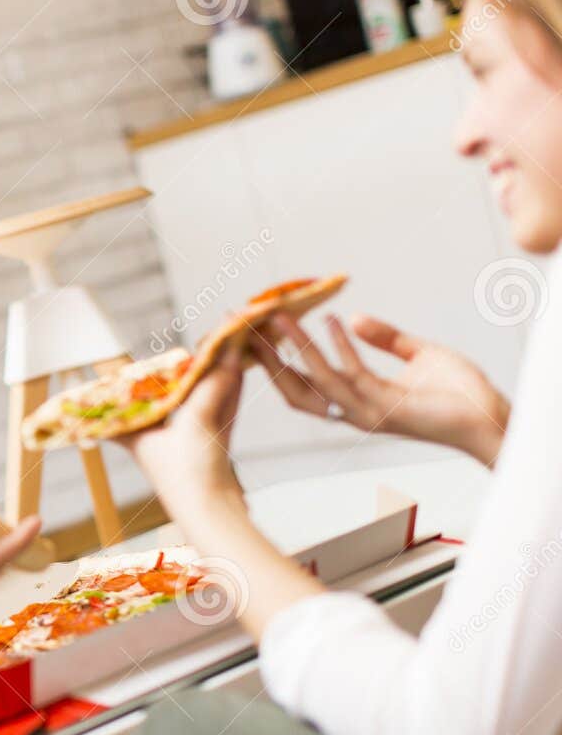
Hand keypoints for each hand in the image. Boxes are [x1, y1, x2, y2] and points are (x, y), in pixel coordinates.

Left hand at [122, 350, 245, 513]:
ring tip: (221, 352)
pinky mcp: (211, 452)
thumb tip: (228, 354)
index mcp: (137, 435)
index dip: (113, 389)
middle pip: (166, 399)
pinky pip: (219, 414)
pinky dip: (227, 394)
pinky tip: (237, 373)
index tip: (109, 371)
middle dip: (180, 375)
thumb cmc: (188, 474)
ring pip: (198, 404)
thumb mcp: (195, 420)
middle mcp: (158, 439)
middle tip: (187, 351)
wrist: (215, 515)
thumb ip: (211, 385)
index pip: (117, 409)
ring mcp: (186, 446)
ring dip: (211, 380)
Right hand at [250, 314, 508, 466]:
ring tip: (278, 316)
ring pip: (316, 380)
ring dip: (295, 347)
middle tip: (245, 326)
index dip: (277, 358)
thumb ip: (384, 339)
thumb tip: (351, 319)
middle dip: (267, 358)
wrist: (489, 417)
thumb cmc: (459, 393)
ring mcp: (365, 413)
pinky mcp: (384, 410)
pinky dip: (338, 346)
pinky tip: (331, 320)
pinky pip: (352, 375)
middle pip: (293, 387)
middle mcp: (351, 411)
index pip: (303, 380)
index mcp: (354, 400)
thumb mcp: (417, 355)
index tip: (258, 331)